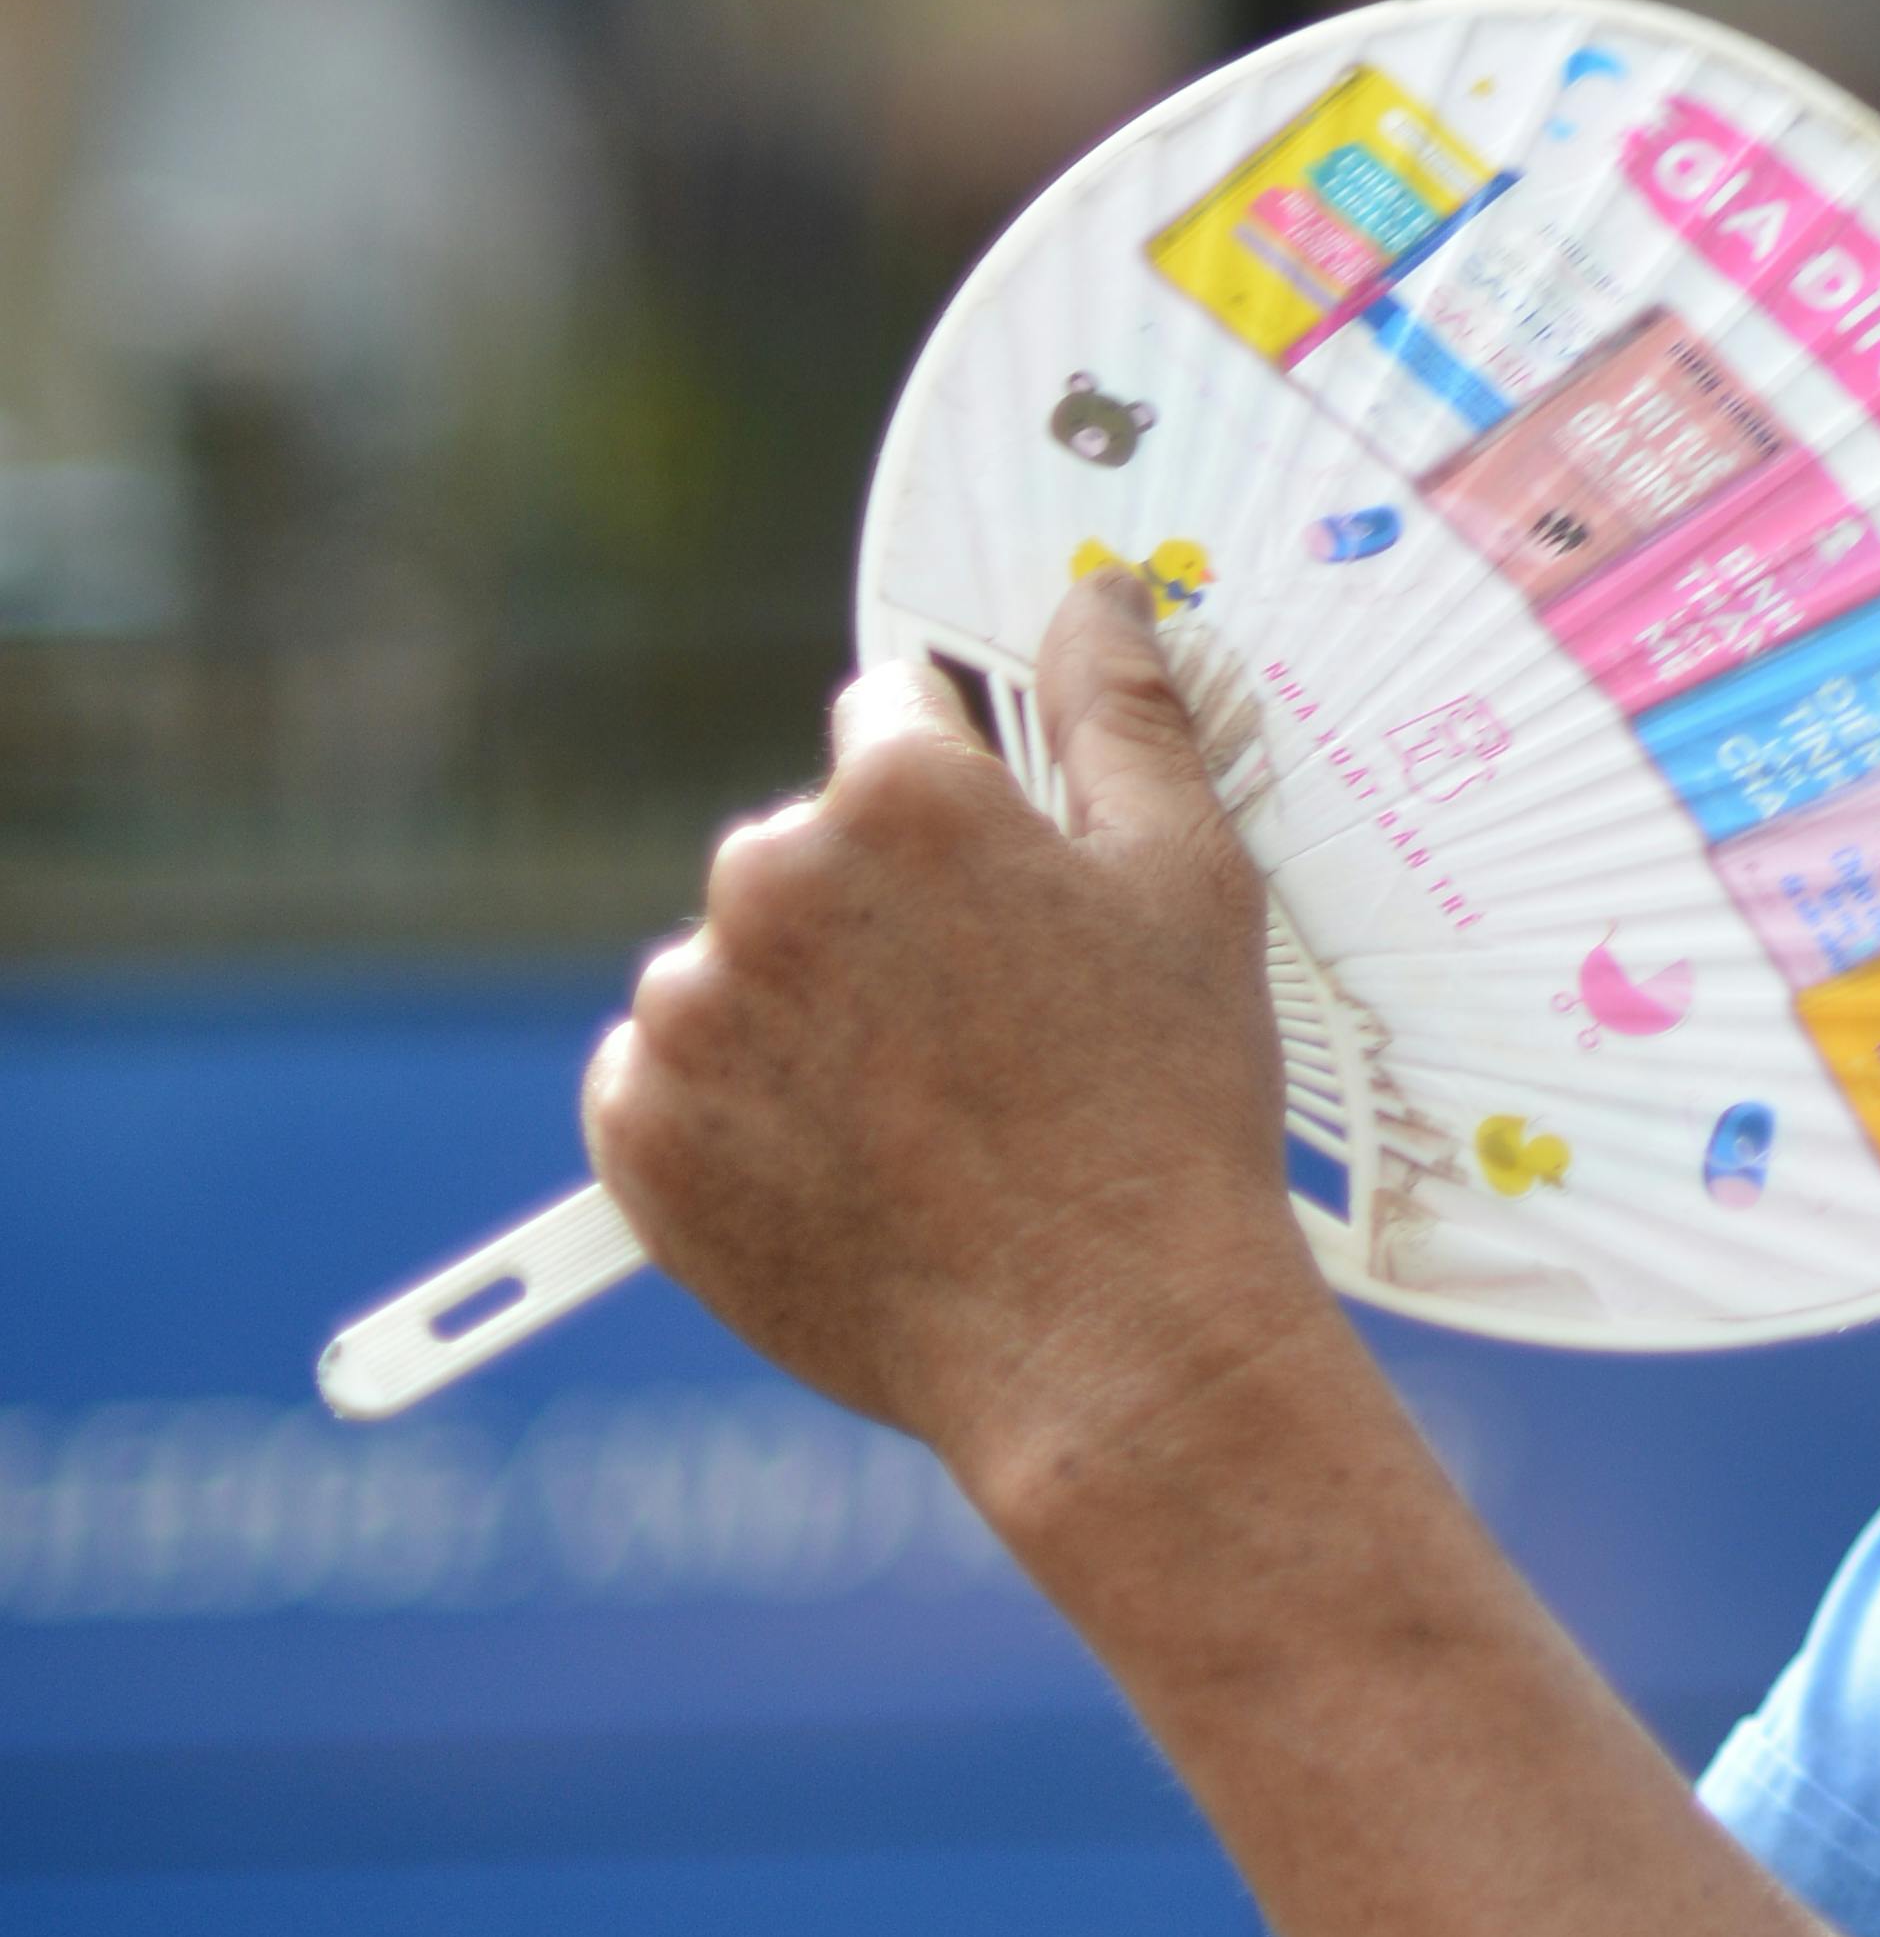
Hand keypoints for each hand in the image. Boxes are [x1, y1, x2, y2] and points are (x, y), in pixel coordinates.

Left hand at [584, 571, 1319, 1515]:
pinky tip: (833, 1160)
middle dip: (871, 912)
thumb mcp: (1187, 881)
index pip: (888, 719)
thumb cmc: (1166, 1107)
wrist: (1103, 1340)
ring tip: (912, 1112)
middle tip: (978, 1027)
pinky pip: (657, 1079)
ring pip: (728, 968)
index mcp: (900, 797)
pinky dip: (724, 1111)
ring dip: (794, 1013)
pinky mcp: (635, 1132)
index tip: (1000, 891)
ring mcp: (689, 1014)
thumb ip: (1123, 715)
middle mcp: (769, 881)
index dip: (957, 799)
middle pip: (802, 847)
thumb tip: (1096, 597)